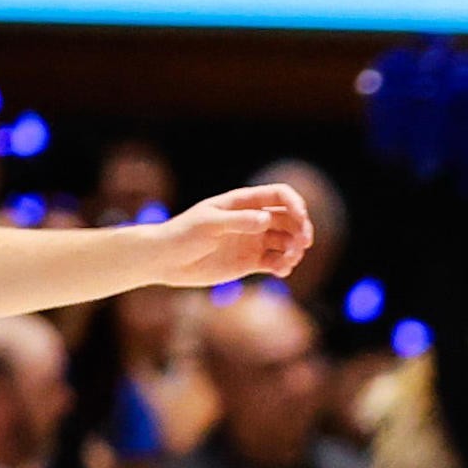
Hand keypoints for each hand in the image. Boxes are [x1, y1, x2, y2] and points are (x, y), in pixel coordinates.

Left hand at [145, 186, 314, 289]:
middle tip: (302, 244)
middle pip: (290, 219)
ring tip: (287, 262)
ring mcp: (252, 241)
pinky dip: (284, 266)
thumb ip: (238, 221)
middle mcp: (252, 220)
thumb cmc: (182, 235)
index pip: (279, 196)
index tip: (301, 218)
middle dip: (301, 230)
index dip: (295, 204)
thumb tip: (266, 220)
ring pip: (286, 242)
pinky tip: (280, 272)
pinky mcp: (250, 262)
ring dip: (294, 251)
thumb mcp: (208, 224)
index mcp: (243, 203)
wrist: (165, 260)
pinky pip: (276, 262)